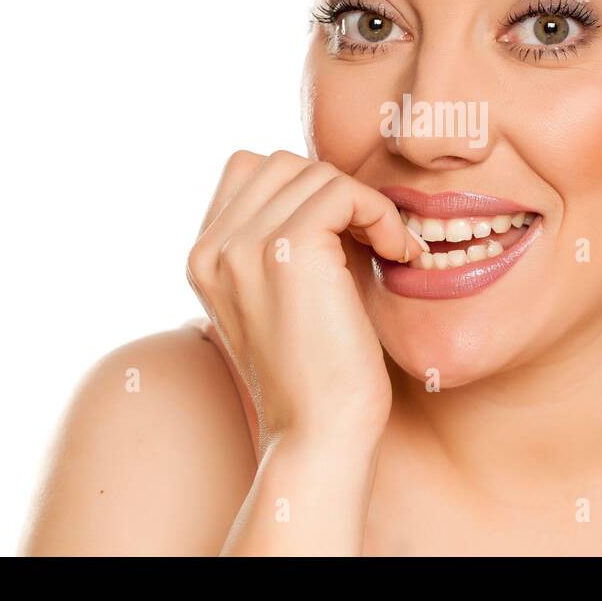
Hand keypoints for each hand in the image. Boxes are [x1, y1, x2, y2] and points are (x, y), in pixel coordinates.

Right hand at [186, 151, 426, 451]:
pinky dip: (382, 212)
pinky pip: (343, 190)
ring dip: (365, 203)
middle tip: (374, 237)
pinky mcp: (288, 251)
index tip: (348, 232)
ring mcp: (243, 247)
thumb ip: (282, 242)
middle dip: (336, 191)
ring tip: (389, 248)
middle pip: (281, 163)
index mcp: (204, 259)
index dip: (306, 190)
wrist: (320, 437)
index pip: (249, 172)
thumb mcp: (283, 299)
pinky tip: (398, 252)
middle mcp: (212, 249)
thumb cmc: (318, 375)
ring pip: (315, 172)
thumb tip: (328, 186)